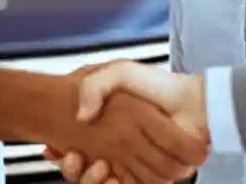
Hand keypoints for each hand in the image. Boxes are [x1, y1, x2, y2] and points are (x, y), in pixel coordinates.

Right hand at [46, 62, 208, 182]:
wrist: (192, 104)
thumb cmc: (157, 86)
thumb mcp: (119, 73)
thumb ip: (94, 86)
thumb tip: (81, 117)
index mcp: (108, 125)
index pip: (73, 145)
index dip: (62, 152)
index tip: (52, 149)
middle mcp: (116, 147)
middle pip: (81, 169)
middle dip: (72, 168)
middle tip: (71, 158)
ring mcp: (128, 163)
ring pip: (97, 180)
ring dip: (87, 178)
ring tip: (92, 164)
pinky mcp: (143, 176)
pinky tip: (107, 174)